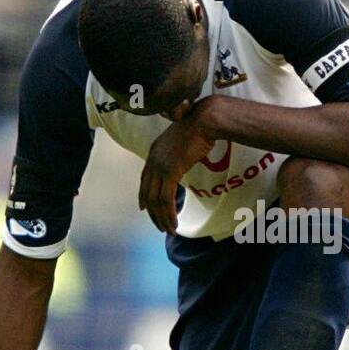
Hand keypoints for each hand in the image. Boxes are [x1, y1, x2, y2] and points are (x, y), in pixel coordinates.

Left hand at [138, 99, 217, 233]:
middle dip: (153, 213)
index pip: (144, 179)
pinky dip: (168, 213)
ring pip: (156, 199)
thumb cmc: (201, 126)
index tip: (144, 208)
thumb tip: (184, 159)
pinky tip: (173, 222)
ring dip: (162, 218)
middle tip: (160, 226)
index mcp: (155, 151)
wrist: (205, 120)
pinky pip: (166, 199)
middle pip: (147, 193)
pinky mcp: (171, 171)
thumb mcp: (184, 140)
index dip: (143, 195)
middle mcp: (153, 159)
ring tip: (169, 229)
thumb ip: (179, 153)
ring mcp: (160, 165)